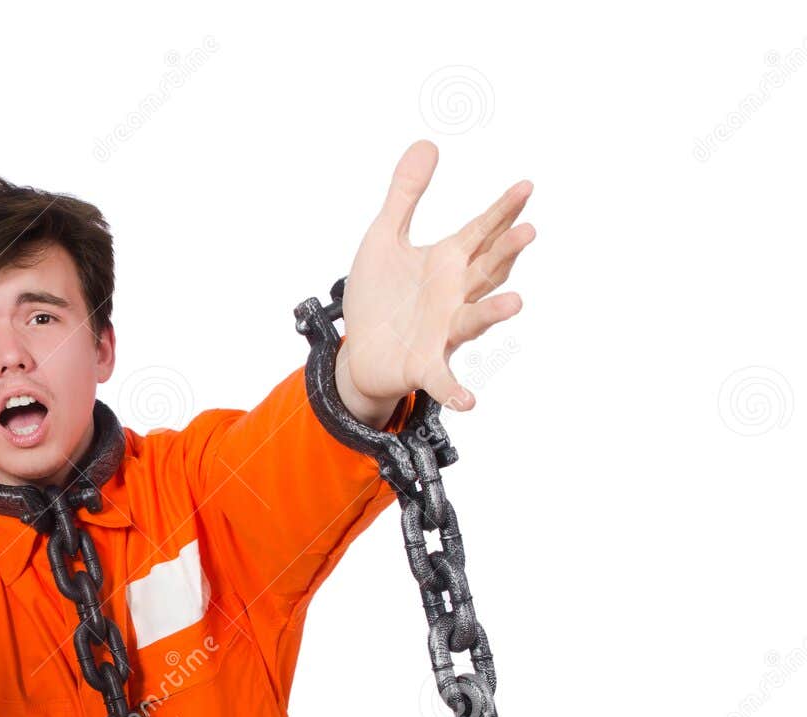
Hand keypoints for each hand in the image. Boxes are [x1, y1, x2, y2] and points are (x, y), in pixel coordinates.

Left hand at [334, 139, 535, 426]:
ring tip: (515, 303)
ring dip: (492, 313)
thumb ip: (405, 195)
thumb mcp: (384, 238)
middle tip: (528, 231)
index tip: (526, 186)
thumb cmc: (379, 296)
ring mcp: (442, 331)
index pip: (481, 232)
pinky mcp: (423, 364)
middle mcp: (452, 296)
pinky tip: (470, 400)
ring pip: (473, 320)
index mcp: (446, 263)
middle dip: (505, 254)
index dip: (502, 211)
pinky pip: (442, 378)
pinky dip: (455, 388)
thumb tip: (426, 143)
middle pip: (486, 271)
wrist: (361, 351)